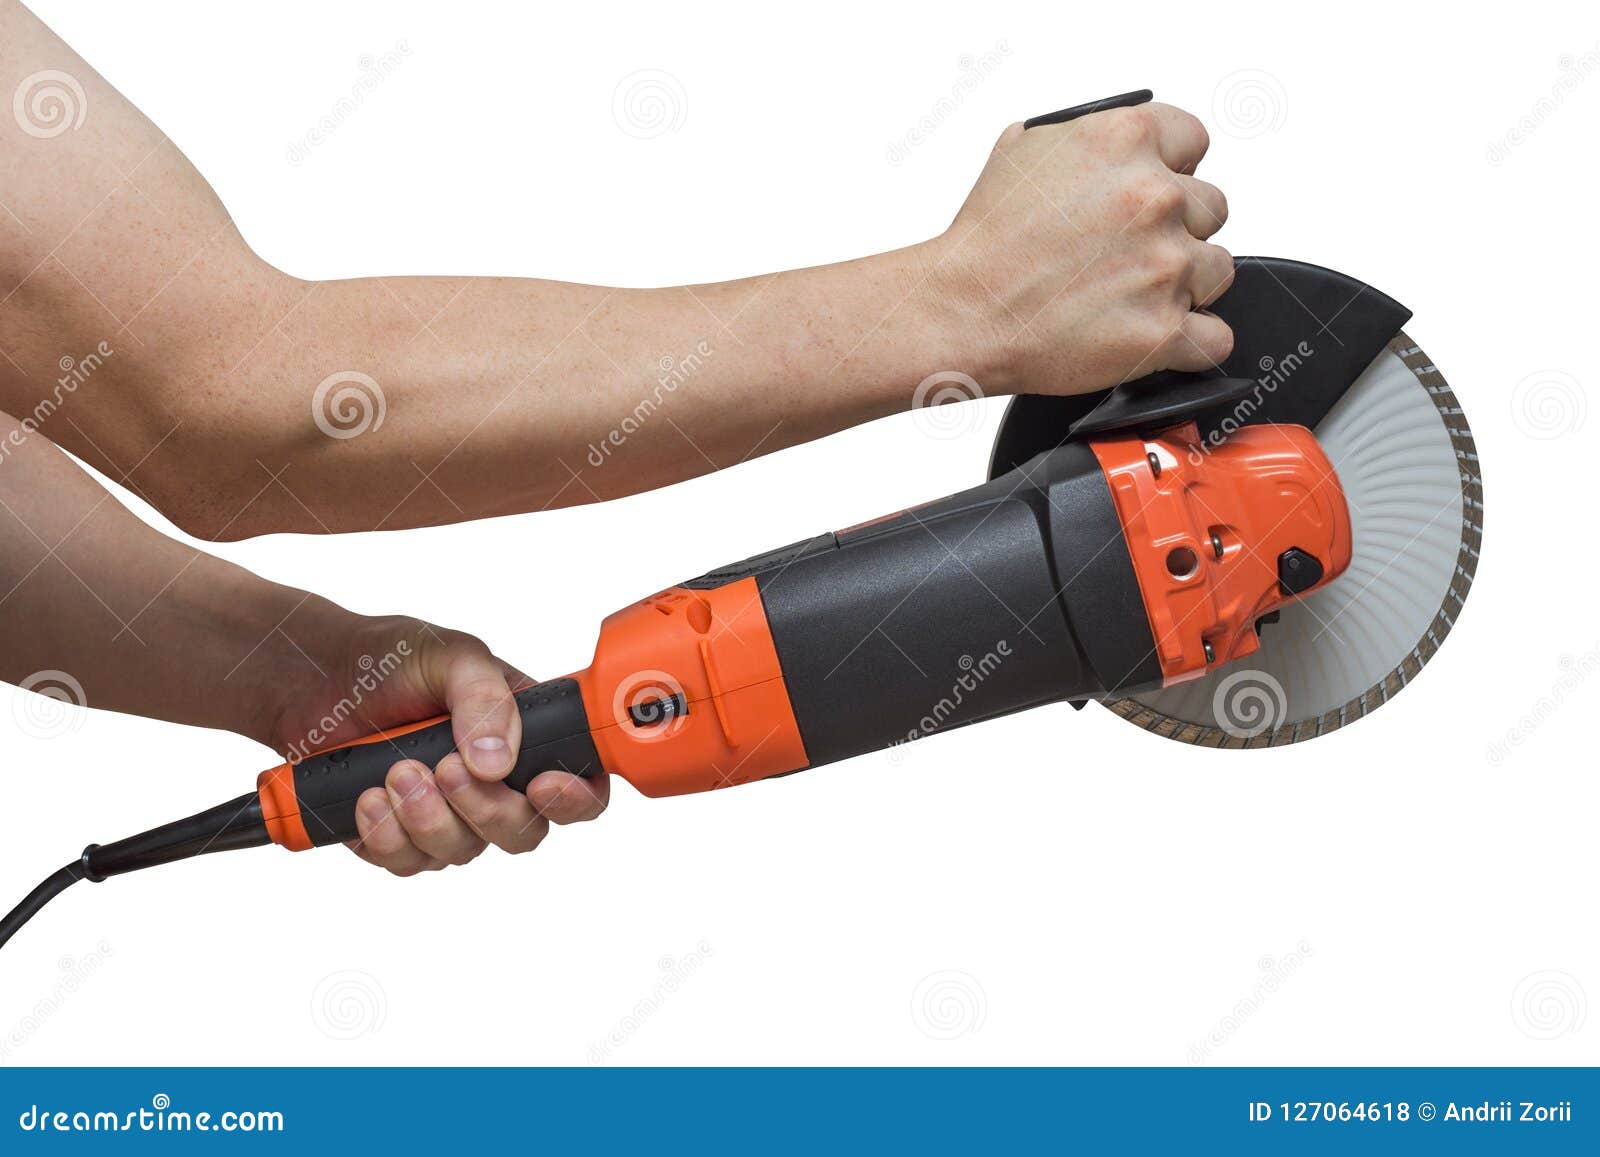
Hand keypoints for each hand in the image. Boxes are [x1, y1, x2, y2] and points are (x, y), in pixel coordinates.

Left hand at [268, 617, 608, 875]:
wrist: (312, 679)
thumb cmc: (389, 658)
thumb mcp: (448, 655)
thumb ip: (484, 698)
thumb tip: (498, 761)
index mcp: (526, 735)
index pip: (580, 784)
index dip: (574, 799)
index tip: (541, 786)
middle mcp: (495, 782)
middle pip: (522, 832)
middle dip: (484, 808)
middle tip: (443, 769)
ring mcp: (449, 813)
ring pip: (462, 852)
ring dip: (427, 819)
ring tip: (393, 773)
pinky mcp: (400, 836)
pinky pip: (407, 862)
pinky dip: (386, 836)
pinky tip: (367, 798)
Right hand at [938, 102, 1233, 394]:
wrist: (963, 311)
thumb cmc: (984, 242)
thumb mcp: (1023, 152)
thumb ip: (1081, 139)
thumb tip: (1102, 147)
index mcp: (1126, 141)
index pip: (1194, 142)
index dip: (1171, 172)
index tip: (1150, 196)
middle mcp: (1155, 198)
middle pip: (1212, 208)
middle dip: (1177, 230)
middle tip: (1128, 254)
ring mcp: (1167, 267)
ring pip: (1220, 270)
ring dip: (1185, 284)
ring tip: (1132, 296)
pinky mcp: (1164, 331)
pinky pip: (1215, 338)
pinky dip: (1193, 342)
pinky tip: (1158, 336)